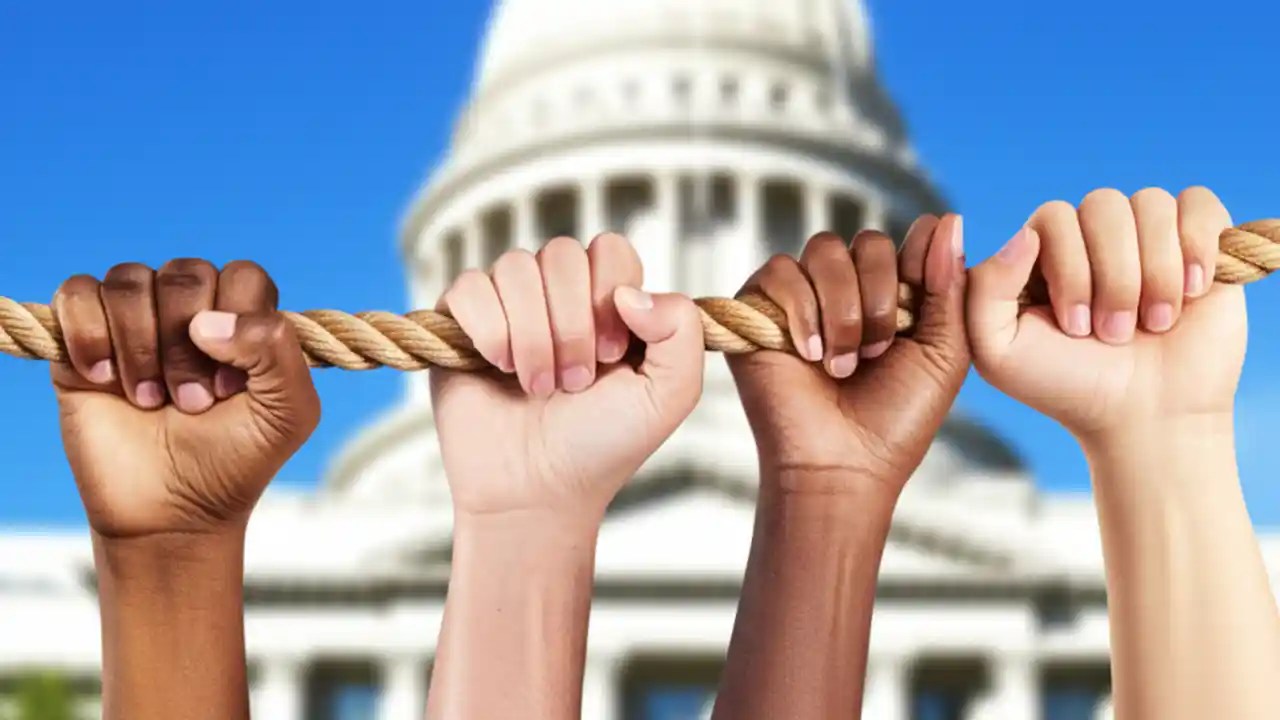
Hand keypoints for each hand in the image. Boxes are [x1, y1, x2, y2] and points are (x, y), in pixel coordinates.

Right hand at [52, 259, 319, 538]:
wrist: (173, 513)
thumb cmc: (237, 460)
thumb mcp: (290, 411)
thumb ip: (277, 349)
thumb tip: (208, 321)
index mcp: (244, 319)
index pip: (243, 275)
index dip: (238, 322)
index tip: (230, 386)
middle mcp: (191, 311)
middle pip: (185, 273)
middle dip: (186, 345)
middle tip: (191, 402)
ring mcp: (136, 322)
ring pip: (129, 280)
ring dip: (140, 346)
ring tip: (149, 400)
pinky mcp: (84, 340)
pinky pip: (76, 293)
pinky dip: (90, 334)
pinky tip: (105, 380)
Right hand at [430, 234, 704, 516]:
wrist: (537, 492)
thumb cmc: (602, 445)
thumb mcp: (668, 394)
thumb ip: (682, 330)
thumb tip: (629, 291)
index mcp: (607, 301)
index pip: (610, 249)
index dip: (609, 292)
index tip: (611, 355)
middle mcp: (555, 294)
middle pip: (561, 254)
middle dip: (571, 324)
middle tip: (575, 382)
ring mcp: (506, 304)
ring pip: (514, 267)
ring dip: (532, 336)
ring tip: (539, 387)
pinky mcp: (460, 321)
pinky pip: (470, 286)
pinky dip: (490, 330)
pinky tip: (500, 367)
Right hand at [727, 215, 969, 490]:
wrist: (843, 465)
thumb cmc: (896, 420)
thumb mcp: (945, 352)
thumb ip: (950, 286)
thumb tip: (949, 219)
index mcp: (894, 295)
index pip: (907, 240)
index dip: (915, 263)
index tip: (918, 310)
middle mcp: (847, 290)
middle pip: (867, 240)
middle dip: (880, 292)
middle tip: (878, 350)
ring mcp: (801, 298)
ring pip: (823, 250)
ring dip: (842, 306)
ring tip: (842, 362)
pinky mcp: (758, 310)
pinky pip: (778, 271)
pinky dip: (800, 309)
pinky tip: (810, 353)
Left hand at [968, 187, 1241, 440]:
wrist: (1144, 417)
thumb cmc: (1066, 386)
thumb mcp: (998, 351)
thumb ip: (984, 290)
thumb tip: (1026, 235)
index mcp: (1041, 252)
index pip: (1054, 217)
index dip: (1070, 269)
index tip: (1075, 328)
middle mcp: (1092, 236)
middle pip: (1104, 205)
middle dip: (1113, 278)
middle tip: (1113, 333)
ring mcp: (1146, 236)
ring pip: (1152, 204)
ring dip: (1156, 273)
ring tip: (1154, 323)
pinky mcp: (1199, 242)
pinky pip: (1199, 202)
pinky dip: (1198, 245)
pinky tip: (1192, 292)